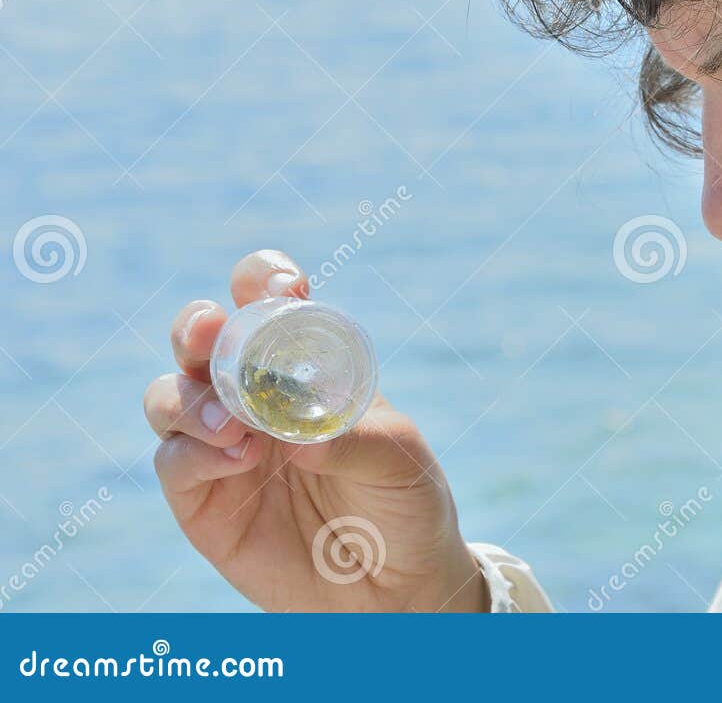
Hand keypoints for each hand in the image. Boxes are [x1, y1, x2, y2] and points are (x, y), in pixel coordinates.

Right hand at [144, 250, 487, 611]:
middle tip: (213, 334)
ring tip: (237, 428)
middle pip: (199, 338)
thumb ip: (355, 439)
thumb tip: (301, 435)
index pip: (269, 302)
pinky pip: (172, 463)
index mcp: (307, 364)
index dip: (264, 280)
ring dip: (190, 399)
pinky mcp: (201, 501)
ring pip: (170, 396)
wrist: (398, 588)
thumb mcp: (399, 460)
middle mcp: (253, 395)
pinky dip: (193, 454)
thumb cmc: (405, 503)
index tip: (284, 287)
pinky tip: (237, 461)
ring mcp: (222, 446)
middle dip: (197, 324)